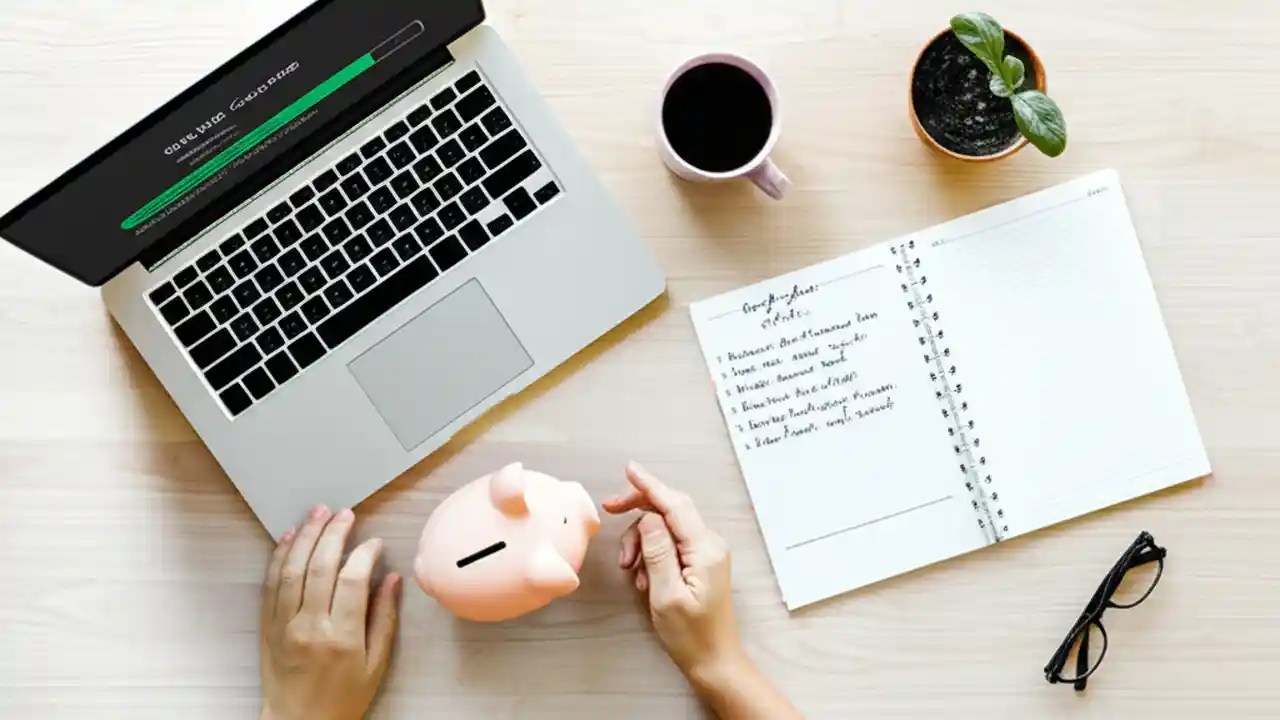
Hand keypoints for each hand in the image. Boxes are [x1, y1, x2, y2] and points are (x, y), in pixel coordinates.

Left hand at [260, 506, 401, 719]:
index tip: (374, 543)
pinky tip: (289, 537)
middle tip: (345, 514)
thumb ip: (384, 618)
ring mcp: (285, 624)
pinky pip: (271, 584)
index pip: (352, 580)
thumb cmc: (342, 697)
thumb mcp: (376, 663)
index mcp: (342, 637)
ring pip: (292, 569)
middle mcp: (310, 626)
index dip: (364, 554)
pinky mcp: (268, 625)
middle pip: (320, 567)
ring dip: (305, 536)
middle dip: (333, 534)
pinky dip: (279, 556)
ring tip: (318, 513)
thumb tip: (391, 578)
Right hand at [604, 464, 804, 719]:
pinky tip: (644, 579)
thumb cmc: (691, 635)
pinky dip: (651, 554)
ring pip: (665, 527)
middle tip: (610, 515)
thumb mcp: (665, 594)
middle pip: (669, 510)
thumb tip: (648, 516)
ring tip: (631, 572)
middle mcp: (709, 543)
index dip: (649, 485)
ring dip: (641, 542)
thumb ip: (657, 551)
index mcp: (704, 549)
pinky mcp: (700, 561)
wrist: (714, 660)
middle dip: (638, 513)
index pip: (674, 505)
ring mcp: (706, 552)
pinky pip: (670, 543)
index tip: (629, 469)